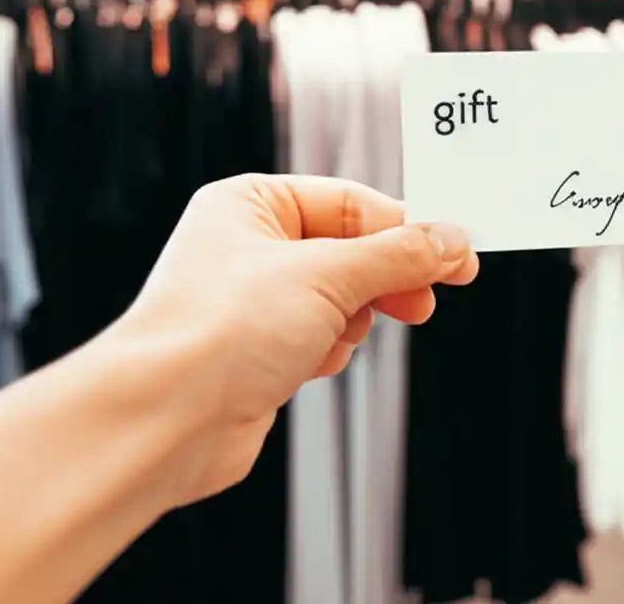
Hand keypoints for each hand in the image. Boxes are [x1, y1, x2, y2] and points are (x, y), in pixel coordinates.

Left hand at [107, 174, 477, 505]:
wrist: (165, 419)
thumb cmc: (222, 329)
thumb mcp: (328, 275)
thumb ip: (399, 255)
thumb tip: (453, 241)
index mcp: (251, 204)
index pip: (350, 203)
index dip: (407, 228)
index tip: (458, 254)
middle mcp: (249, 246)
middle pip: (351, 251)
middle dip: (386, 279)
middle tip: (426, 301)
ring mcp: (254, 302)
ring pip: (341, 298)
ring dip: (351, 319)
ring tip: (334, 336)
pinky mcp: (260, 351)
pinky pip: (322, 337)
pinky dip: (328, 350)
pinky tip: (308, 364)